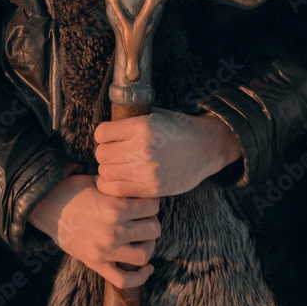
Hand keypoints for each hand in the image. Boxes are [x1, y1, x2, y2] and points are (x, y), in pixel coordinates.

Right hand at [27, 173, 160, 289]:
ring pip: (144, 254)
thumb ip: (119, 186)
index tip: (147, 199)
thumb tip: (136, 185)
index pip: (152, 206)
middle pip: (153, 229)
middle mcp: (114, 231)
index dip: (152, 200)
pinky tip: (147, 268)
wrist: (46, 207)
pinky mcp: (97, 263)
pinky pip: (124, 279)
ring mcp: (106, 250)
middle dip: (152, 220)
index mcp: (116, 207)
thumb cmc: (72, 190)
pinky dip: (140, 277)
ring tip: (144, 237)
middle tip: (145, 216)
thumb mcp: (98, 181)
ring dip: (149, 244)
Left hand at [94, 107, 242, 197]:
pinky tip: (118, 179)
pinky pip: (117, 190)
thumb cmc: (178, 129)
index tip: (108, 136)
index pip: (102, 133)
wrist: (205, 148)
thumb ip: (130, 122)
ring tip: (115, 165)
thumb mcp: (154, 116)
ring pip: (105, 173)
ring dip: (106, 169)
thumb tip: (107, 129)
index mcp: (141, 127)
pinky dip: (111, 185)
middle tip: (111, 152)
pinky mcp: (150, 188)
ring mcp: (145, 171)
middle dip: (103, 152)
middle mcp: (141, 149)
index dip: (102, 135)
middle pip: (101, 154)